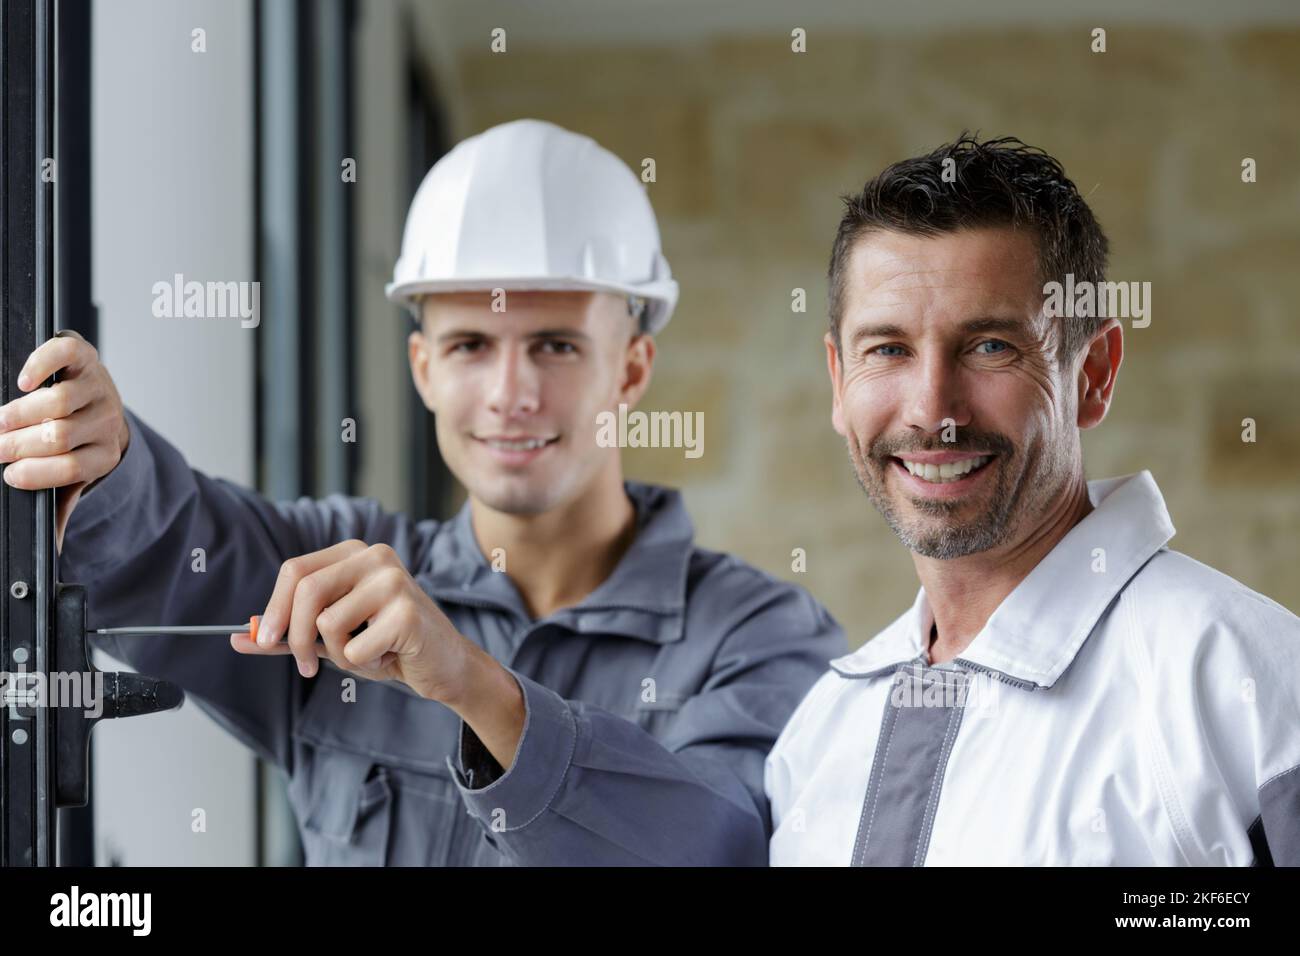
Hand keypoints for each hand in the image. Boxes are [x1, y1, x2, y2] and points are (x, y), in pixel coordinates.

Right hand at [0, 330, 130, 552]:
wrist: (101, 404)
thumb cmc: (78, 445)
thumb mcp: (74, 477)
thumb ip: (60, 506)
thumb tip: (52, 552)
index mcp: (104, 455)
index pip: (71, 469)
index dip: (36, 474)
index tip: (9, 475)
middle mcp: (106, 421)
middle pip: (59, 436)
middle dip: (17, 444)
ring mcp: (97, 387)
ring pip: (58, 402)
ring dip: (20, 414)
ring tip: (1, 423)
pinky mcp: (85, 358)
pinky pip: (66, 355)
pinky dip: (41, 363)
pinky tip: (23, 381)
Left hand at [232, 539, 479, 703]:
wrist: (443, 665)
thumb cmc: (387, 647)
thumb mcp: (332, 638)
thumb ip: (288, 634)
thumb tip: (238, 637)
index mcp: (355, 553)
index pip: (295, 570)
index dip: (273, 608)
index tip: (265, 640)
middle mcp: (375, 557)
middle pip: (306, 591)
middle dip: (294, 637)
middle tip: (305, 667)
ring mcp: (393, 581)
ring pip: (327, 623)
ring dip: (339, 654)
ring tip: (367, 653)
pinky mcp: (407, 612)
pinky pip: (354, 649)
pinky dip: (364, 665)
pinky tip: (389, 657)